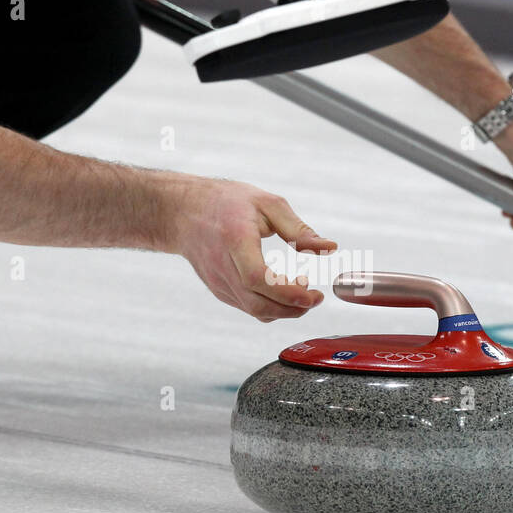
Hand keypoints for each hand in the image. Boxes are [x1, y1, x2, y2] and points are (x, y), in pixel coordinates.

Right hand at [169, 177, 336, 321]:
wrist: (183, 212)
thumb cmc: (226, 202)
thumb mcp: (267, 204)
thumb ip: (299, 229)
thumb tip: (329, 248)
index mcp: (235, 240)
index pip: (257, 278)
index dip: (287, 293)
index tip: (312, 293)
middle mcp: (223, 267)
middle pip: (258, 303)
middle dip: (293, 309)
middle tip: (315, 298)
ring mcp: (219, 282)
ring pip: (254, 311)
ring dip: (284, 310)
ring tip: (302, 292)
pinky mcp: (219, 290)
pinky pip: (248, 307)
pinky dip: (270, 306)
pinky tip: (281, 291)